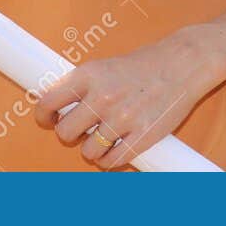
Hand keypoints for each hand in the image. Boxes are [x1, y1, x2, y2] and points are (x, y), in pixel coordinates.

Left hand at [32, 31, 221, 169]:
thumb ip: (82, 86)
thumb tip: (55, 110)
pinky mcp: (142, 136)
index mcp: (89, 75)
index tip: (48, 119)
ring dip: (93, 148)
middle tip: (84, 128)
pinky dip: (110, 160)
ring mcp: (123, 118)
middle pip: (65, 133)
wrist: (182, 63)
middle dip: (71, 134)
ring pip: (88, 151)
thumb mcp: (105, 66)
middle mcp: (103, 96)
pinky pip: (112, 162)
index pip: (48, 102)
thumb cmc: (144, 65)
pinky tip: (117, 148)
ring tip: (104, 137)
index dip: (43, 116)